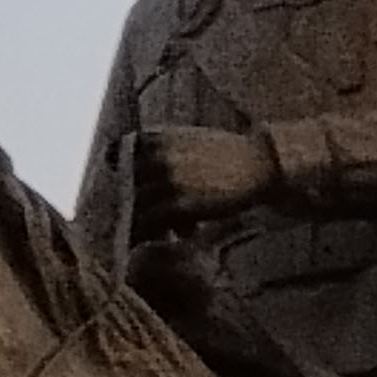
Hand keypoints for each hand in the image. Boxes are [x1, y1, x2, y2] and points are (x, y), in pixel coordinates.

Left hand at [130, 125, 275, 240]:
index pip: (120, 151)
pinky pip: (150, 222)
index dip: (116, 168)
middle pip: (126, 183)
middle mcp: (159, 157)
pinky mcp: (179, 204)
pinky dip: (149, 232)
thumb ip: (163, 149)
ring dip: (139, 220)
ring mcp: (167, 180)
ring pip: (135, 205)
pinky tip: (156, 238)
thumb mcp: (190, 139)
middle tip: (131, 216)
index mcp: (160, 138)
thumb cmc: (227, 154)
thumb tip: (141, 170)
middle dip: (128, 200)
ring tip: (147, 232)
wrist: (260, 163)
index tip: (117, 182)